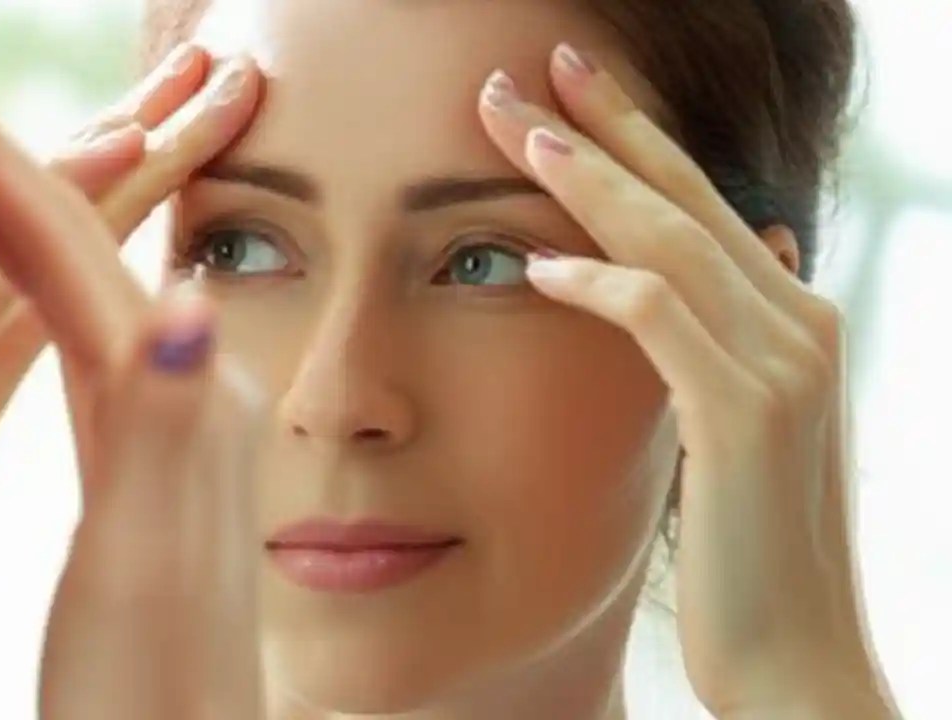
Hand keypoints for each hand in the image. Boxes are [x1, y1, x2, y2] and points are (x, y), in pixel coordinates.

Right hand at [0, 70, 265, 719]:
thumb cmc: (146, 688)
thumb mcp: (142, 564)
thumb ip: (161, 432)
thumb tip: (186, 298)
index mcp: (176, 401)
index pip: (76, 255)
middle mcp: (189, 394)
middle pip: (87, 252)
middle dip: (6, 174)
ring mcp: (171, 422)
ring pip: (86, 286)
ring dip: (21, 219)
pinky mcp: (146, 456)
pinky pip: (87, 341)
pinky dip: (41, 290)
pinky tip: (26, 278)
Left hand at [478, 45, 897, 718]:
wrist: (798, 658)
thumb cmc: (751, 551)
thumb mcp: (743, 426)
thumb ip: (739, 339)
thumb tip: (751, 255)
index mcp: (789, 320)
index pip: (699, 205)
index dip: (635, 138)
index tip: (566, 90)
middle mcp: (799, 323)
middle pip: (685, 198)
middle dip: (606, 126)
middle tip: (530, 66)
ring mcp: (783, 367)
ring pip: (673, 240)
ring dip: (589, 180)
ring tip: (517, 127)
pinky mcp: (748, 419)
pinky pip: (663, 323)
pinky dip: (602, 284)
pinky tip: (537, 264)